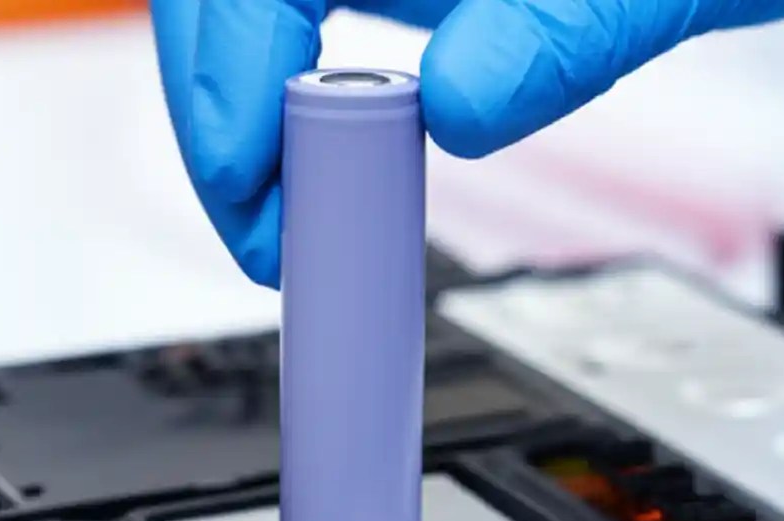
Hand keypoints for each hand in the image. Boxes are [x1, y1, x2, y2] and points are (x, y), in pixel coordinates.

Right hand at [148, 0, 783, 287]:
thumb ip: (564, 31)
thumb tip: (459, 109)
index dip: (219, 77)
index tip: (251, 188)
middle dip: (221, 115)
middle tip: (268, 235)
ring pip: (258, 9)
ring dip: (250, 112)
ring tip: (286, 215)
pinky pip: (311, 11)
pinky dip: (302, 90)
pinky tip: (328, 151)